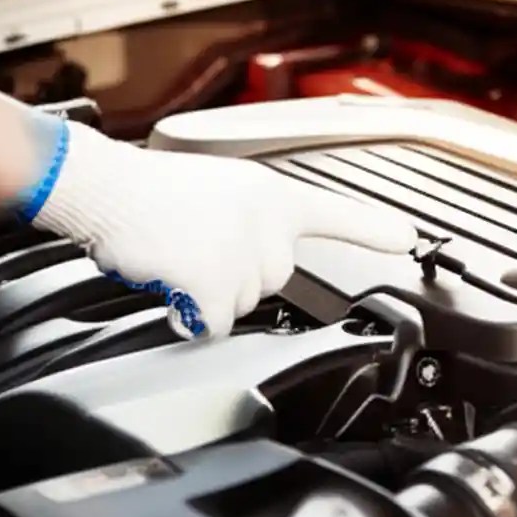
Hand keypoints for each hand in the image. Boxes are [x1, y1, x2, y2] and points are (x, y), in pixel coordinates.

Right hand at [24, 121, 418, 337]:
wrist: (107, 189)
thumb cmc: (149, 192)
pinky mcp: (220, 286)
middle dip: (234, 277)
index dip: (374, 230)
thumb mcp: (218, 192)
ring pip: (241, 307)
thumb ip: (251, 225)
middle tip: (194, 245)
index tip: (408, 238)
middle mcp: (270, 224)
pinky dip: (191, 318)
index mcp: (272, 195)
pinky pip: (214, 327)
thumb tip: (249, 263)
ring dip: (209, 294)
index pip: (337, 212)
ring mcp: (247, 257)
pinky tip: (173, 284)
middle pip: (270, 284)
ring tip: (177, 255)